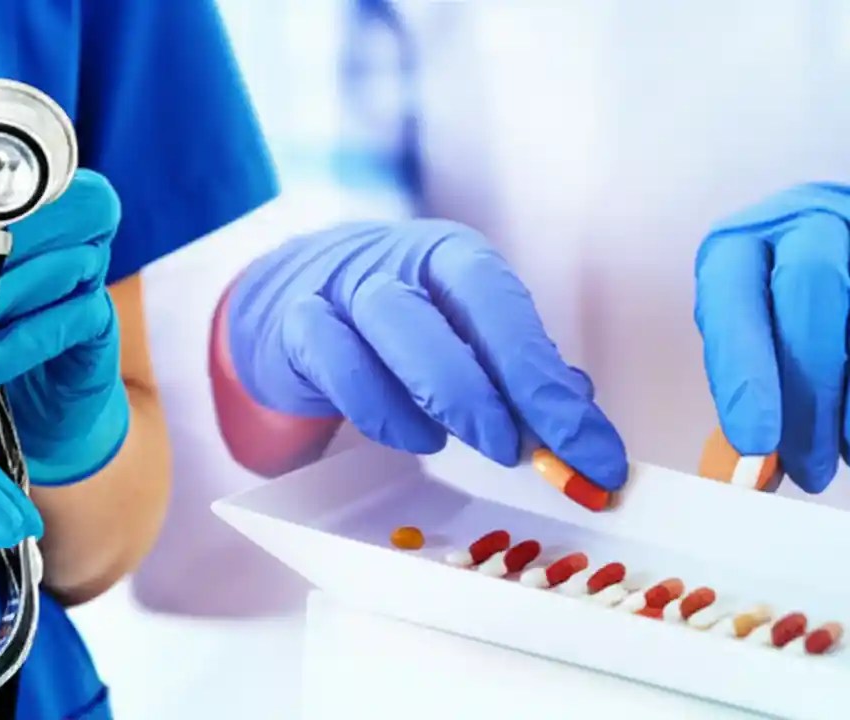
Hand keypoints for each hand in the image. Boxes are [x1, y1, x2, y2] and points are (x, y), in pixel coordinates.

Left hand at [0, 170, 129, 485]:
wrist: (37, 409)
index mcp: (52, 214)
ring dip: (2, 294)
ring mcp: (98, 284)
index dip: (3, 197)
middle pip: (75, 211)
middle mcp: (85, 241)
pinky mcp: (101, 332)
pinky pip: (71, 322)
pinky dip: (21, 342)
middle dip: (5, 238)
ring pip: (69, 266)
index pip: (50, 178)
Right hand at [225, 220, 628, 489]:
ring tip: (464, 443)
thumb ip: (512, 376)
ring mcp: (341, 287)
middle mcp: (399, 261)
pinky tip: (411, 436)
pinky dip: (380, 407)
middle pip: (457, 307)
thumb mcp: (452, 343)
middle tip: (522, 453)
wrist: (280, 313)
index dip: (549, 383)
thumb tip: (576, 419)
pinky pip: (335, 359)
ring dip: (441, 395)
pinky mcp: (294, 325)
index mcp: (452, 258)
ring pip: (395, 326)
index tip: (594, 454)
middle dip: (500, 388)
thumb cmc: (384, 336)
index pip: (508, 310)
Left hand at [695, 182, 849, 492]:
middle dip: (808, 389)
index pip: (734, 297)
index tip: (753, 441)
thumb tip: (743, 474)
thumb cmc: (781, 308)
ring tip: (845, 456)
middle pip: (810, 289)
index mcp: (739, 247)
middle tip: (807, 466)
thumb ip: (746, 391)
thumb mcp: (749, 337)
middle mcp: (804, 226)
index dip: (743, 370)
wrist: (840, 252)